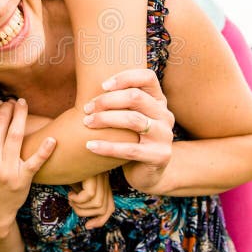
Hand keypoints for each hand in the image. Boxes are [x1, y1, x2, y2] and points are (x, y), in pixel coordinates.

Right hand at [0, 99, 55, 237]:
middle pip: (0, 125)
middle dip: (5, 108)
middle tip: (9, 101)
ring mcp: (7, 170)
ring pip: (16, 135)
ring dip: (20, 116)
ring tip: (22, 104)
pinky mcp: (23, 178)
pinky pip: (36, 162)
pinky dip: (45, 150)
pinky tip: (52, 138)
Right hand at [68, 172, 113, 228]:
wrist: (62, 152)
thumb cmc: (67, 170)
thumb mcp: (77, 186)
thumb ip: (83, 198)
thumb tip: (84, 215)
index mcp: (103, 184)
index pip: (110, 208)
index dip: (101, 221)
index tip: (88, 226)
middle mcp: (105, 180)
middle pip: (105, 209)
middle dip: (86, 214)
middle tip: (73, 205)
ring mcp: (100, 176)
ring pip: (97, 204)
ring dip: (80, 206)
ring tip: (71, 198)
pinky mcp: (93, 173)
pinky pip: (89, 195)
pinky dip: (78, 199)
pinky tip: (70, 192)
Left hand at [83, 69, 174, 193]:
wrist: (148, 173)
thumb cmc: (132, 139)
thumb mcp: (131, 117)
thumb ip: (121, 102)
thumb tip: (89, 81)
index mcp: (159, 101)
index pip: (147, 77)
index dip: (124, 78)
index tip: (102, 86)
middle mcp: (165, 115)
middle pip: (136, 97)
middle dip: (107, 100)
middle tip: (86, 108)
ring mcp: (164, 136)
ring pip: (133, 120)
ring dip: (105, 119)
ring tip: (86, 122)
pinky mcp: (159, 156)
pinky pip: (129, 149)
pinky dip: (107, 146)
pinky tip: (90, 145)